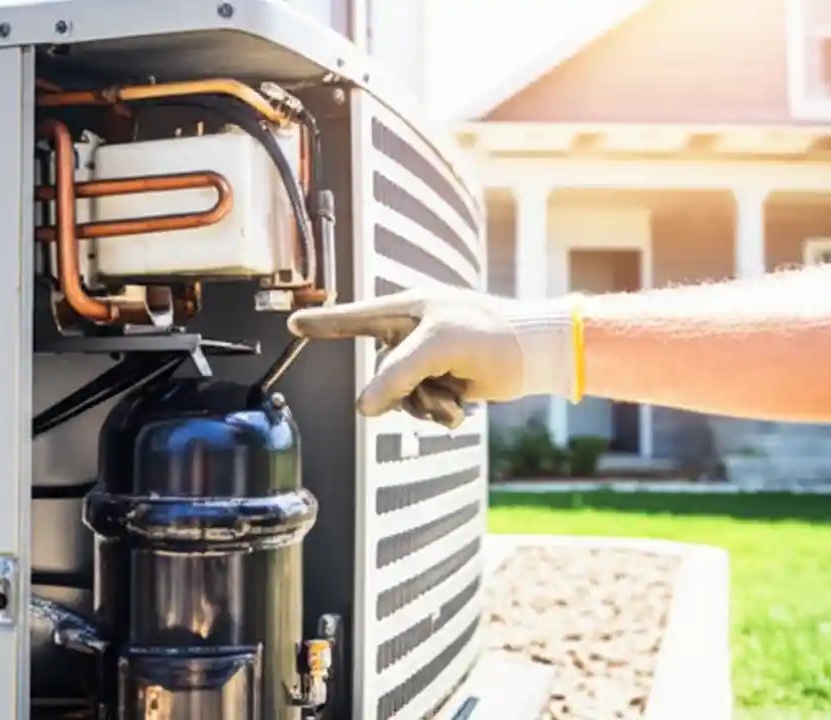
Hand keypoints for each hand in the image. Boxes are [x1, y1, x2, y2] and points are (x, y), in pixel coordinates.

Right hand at [287, 289, 574, 427]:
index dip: (322, 324)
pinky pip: (422, 406)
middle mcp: (410, 332)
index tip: (292, 324)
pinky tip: (463, 404)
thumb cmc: (491, 334)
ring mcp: (426, 358)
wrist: (538, 354)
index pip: (352, 318)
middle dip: (409, 391)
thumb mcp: (438, 348)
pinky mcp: (442, 379)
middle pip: (380, 376)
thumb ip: (396, 375)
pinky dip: (442, 411)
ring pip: (401, 398)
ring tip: (458, 395)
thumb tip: (364, 408)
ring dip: (429, 405)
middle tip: (441, 383)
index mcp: (404, 310)